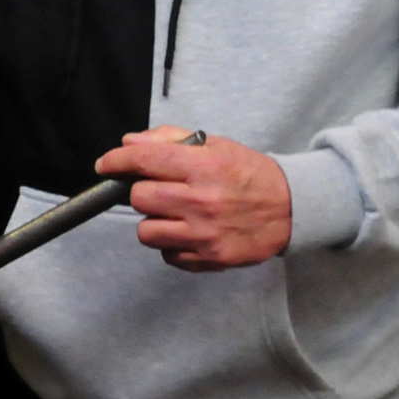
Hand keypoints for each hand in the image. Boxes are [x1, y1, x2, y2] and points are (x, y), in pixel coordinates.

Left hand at [94, 126, 292, 271]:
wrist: (292, 208)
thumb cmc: (249, 174)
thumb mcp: (215, 146)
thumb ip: (170, 140)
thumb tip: (129, 142)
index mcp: (204, 167)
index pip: (144, 160)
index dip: (116, 161)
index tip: (106, 165)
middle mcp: (203, 201)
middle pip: (139, 198)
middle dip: (142, 191)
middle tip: (158, 189)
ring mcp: (206, 234)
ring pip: (146, 232)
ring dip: (153, 221)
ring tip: (173, 214)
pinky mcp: (211, 258)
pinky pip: (168, 255)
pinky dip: (171, 244)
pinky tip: (188, 232)